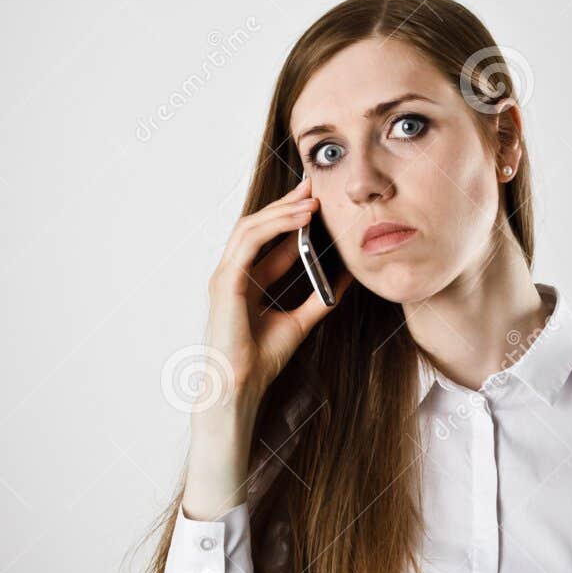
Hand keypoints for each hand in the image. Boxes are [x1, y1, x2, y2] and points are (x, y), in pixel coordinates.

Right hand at [204, 175, 352, 405]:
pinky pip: (249, 242)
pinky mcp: (225, 281)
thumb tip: (345, 279)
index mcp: (247, 282)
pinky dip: (274, 226)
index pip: (269, 241)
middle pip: (258, 227)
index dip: (291, 220)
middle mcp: (233, 274)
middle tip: (313, 186)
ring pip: (251, 228)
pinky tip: (299, 219)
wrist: (241, 386)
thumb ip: (319, 300)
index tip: (316, 202)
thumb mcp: (299, 322)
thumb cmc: (261, 361)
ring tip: (311, 199)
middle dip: (285, 205)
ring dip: (282, 210)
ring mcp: (226, 275)